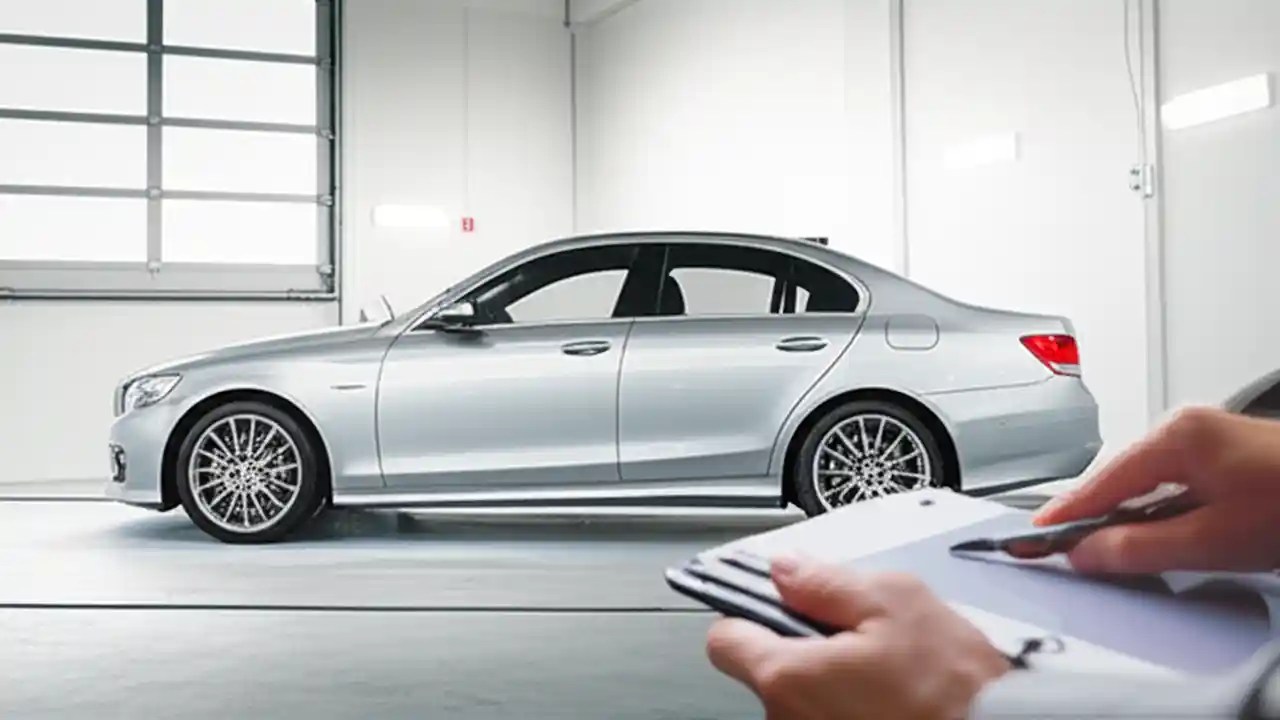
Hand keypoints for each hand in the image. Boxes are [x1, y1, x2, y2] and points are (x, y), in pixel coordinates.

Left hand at [705, 557, 1008, 719]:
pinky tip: (898, 702)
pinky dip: (854, 708)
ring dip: (834, 681)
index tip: (778, 604)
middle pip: (769, 670)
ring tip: (891, 674)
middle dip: (806, 647)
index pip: (726, 639)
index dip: (750, 614)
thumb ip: (827, 583)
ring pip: (805, 699)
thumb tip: (785, 569)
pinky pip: (831, 719)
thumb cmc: (958, 691)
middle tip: (861, 637)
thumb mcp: (896, 603)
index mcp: (788, 677)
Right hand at [1033, 406, 1279, 573]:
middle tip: (1064, 548)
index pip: (1101, 483)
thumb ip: (1139, 547)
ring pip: (1147, 481)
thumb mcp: (1212, 540)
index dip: (1065, 515)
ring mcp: (1208, 437)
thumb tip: (1087, 552)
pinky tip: (1156, 532)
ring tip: (1107, 547)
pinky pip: (1172, 481)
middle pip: (1120, 478)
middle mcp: (1186, 427)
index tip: (1033, 538)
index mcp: (1175, 437)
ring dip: (1128, 515)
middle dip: (1093, 515)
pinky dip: (1156, 508)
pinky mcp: (1227, 452)